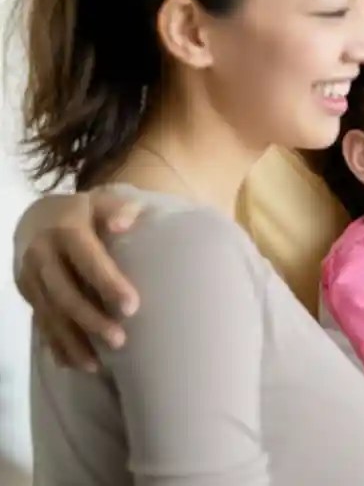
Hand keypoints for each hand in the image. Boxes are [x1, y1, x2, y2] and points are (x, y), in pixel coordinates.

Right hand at [17, 189, 142, 370]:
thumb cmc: (84, 212)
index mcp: (65, 230)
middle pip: (64, 293)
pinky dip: (55, 344)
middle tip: (119, 341)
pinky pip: (39, 322)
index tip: (132, 307)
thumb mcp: (101, 202)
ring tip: (96, 365)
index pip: (87, 259)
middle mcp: (41, 255)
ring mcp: (29, 276)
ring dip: (71, 341)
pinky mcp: (26, 293)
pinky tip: (72, 363)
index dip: (108, 283)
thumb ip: (119, 209)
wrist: (37, 217)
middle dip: (90, 320)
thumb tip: (124, 224)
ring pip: (49, 314)